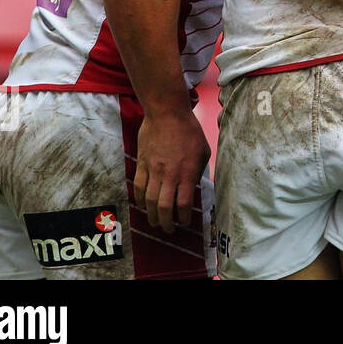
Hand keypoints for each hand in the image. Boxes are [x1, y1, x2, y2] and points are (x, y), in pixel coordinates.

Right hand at [133, 110, 210, 234]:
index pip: (185, 203)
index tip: (185, 222)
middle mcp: (169, 174)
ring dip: (152, 215)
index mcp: (187, 172)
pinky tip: (143, 205)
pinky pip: (139, 187)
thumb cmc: (190, 131)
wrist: (167, 113)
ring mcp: (153, 170)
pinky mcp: (142, 164)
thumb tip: (194, 187)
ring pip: (150, 200)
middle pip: (164, 207)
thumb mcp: (203, 151)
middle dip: (166, 223)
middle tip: (168, 230)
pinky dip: (140, 200)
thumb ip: (198, 171)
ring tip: (155, 222)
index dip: (184, 217)